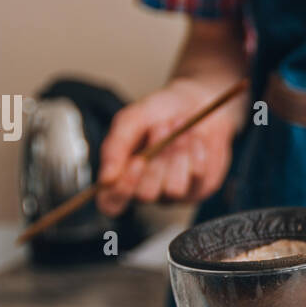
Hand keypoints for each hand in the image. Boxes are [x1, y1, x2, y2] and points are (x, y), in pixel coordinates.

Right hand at [96, 75, 245, 215]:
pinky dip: (195, 153)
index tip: (137, 162)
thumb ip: (115, 147)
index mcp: (121, 177)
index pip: (111, 204)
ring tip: (179, 130)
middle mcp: (145, 191)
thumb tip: (106, 179)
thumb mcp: (130, 119)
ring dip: (177, 154)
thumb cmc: (159, 112)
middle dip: (156, 161)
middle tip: (161, 127)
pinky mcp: (199, 188)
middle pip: (145, 196)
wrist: (197, 102)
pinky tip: (194, 139)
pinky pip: (197, 179)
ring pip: (173, 189)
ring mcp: (173, 193)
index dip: (122, 190)